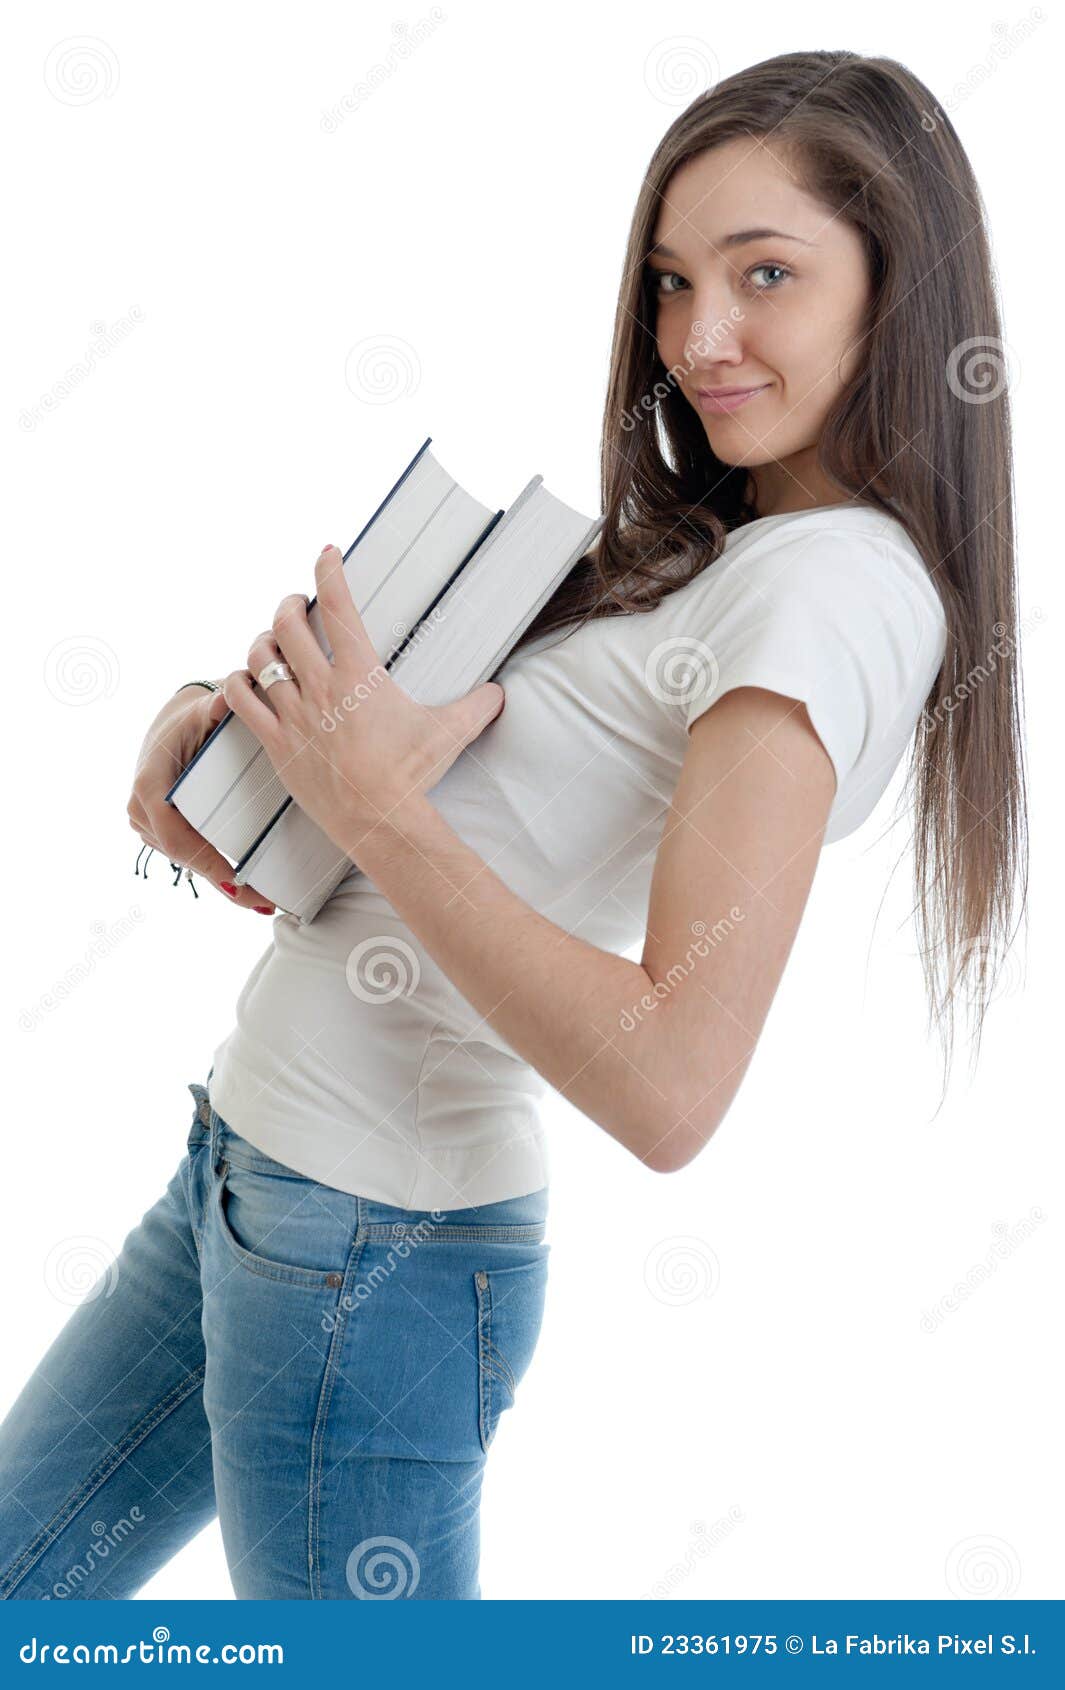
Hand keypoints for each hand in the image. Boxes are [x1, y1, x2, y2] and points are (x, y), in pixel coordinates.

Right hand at [128, 687, 276, 911]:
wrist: (175, 723)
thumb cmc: (194, 717)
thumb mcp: (204, 710)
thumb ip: (215, 707)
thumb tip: (224, 701)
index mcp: (150, 785)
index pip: (176, 834)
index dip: (206, 861)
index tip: (238, 882)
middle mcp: (142, 809)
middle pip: (184, 856)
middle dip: (223, 883)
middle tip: (263, 903)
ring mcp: (147, 824)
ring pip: (185, 861)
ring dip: (220, 883)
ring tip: (261, 902)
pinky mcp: (158, 831)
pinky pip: (187, 857)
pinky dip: (214, 873)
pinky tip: (244, 890)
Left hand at [222, 544, 505, 857]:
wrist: (378, 819)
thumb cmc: (411, 775)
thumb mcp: (449, 733)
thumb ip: (476, 707)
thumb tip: (498, 696)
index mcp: (359, 673)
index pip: (336, 604)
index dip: (328, 570)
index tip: (326, 553)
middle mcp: (320, 686)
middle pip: (286, 623)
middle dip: (288, 605)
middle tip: (294, 605)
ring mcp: (294, 714)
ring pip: (260, 657)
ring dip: (262, 642)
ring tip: (270, 642)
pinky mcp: (277, 742)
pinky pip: (240, 700)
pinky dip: (237, 683)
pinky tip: (243, 680)